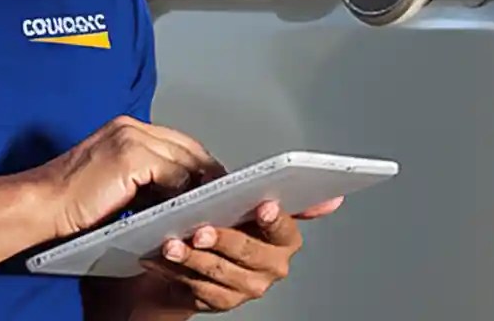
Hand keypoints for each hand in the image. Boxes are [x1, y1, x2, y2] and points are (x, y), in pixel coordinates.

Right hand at [33, 116, 225, 237]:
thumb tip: (181, 194)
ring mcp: (131, 138)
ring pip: (185, 161)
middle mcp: (130, 127)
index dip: (199, 164)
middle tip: (225, 198)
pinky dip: (185, 195)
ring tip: (214, 209)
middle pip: (188, 147)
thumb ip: (145, 180)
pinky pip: (174, 176)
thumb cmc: (71, 201)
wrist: (42, 204)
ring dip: (201, 187)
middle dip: (209, 174)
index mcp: (125, 129)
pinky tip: (190, 212)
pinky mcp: (131, 156)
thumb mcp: (115, 183)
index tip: (214, 185)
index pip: (177, 142)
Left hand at [137, 197, 343, 312]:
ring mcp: (246, 287)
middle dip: (223, 239)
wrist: (195, 260)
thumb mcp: (245, 201)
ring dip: (192, 258)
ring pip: (220, 273)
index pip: (284, 229)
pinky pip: (198, 290)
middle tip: (200, 229)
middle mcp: (271, 266)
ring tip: (171, 244)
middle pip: (249, 253)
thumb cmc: (222, 222)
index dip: (274, 219)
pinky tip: (160, 259)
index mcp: (284, 238)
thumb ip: (277, 192)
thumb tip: (332, 198)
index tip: (263, 206)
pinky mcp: (220, 301)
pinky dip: (176, 272)